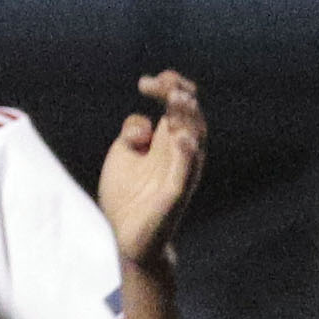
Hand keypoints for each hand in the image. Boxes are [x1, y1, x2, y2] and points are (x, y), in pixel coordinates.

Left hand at [98, 70, 206, 268]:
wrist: (125, 235)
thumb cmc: (127, 194)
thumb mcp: (124, 153)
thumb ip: (132, 132)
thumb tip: (143, 125)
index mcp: (168, 140)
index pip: (179, 106)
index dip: (169, 87)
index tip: (145, 82)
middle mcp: (180, 153)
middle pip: (191, 117)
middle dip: (180, 96)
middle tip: (164, 86)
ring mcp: (181, 172)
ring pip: (195, 139)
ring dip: (188, 117)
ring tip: (177, 98)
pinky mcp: (176, 194)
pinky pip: (186, 172)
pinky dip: (186, 154)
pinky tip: (180, 137)